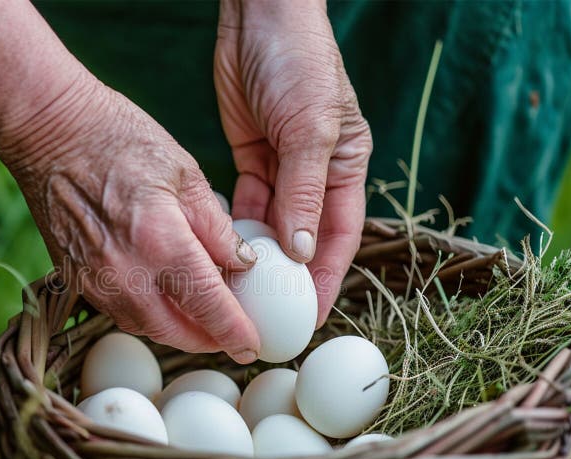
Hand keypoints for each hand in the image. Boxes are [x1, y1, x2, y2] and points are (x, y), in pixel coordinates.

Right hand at [4, 75, 261, 362]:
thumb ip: (217, 227)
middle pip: (175, 332)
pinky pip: (118, 312)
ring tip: (201, 322)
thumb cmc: (118, 138)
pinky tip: (163, 300)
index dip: (235, 333)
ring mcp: (95, 279)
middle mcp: (125, 272)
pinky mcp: (75, 277)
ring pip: (145, 327)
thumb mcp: (184, 172)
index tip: (253, 347)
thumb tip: (243, 264)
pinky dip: (147, 315)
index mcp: (161, 241)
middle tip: (231, 337)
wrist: (48, 130)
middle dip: (208, 341)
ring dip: (176, 331)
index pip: (209, 306)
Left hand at [215, 0, 372, 325]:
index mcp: (346, 167)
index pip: (338, 237)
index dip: (326, 279)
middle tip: (269, 315)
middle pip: (304, 239)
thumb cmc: (299, 62)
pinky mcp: (251, 159)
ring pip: (271, 226)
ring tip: (241, 292)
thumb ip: (305, 192)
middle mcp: (316, 174)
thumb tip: (302, 251)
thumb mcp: (310, 129)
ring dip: (258, 257)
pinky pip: (245, 205)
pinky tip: (224, 250)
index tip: (310, 317)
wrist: (258, 17)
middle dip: (289, 278)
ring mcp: (282, 168)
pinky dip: (236, 227)